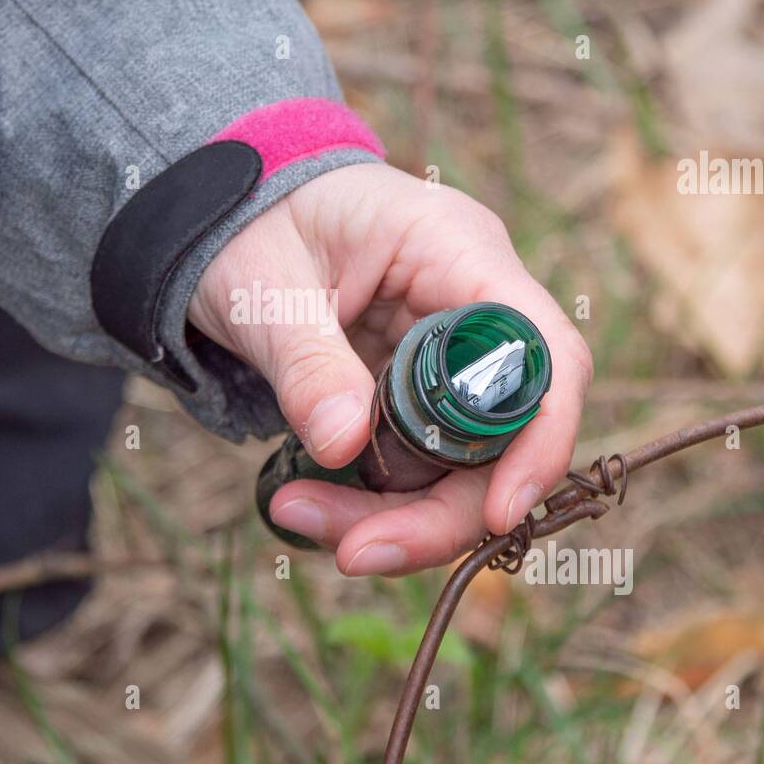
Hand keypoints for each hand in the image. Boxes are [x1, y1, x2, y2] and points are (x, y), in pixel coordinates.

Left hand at [188, 163, 591, 575]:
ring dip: (397, 514)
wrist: (218, 211)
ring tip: (299, 517)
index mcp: (456, 249)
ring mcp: (447, 349)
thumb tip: (345, 446)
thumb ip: (307, 363)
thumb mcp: (264, 288)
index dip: (539, 441)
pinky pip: (422, 459)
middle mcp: (471, 301)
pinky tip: (309, 504)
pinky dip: (376, 496)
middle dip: (439, 509)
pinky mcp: (416, 386)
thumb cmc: (246, 222)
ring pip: (463, 462)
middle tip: (354, 552)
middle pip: (506, 434)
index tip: (496, 515)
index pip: (544, 353)